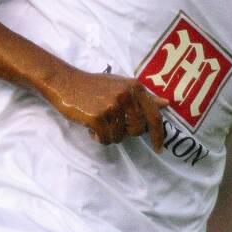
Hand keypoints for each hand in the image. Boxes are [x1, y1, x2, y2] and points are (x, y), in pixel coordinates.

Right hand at [45, 67, 168, 149]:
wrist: (65, 82)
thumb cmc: (94, 86)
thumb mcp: (122, 85)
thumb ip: (144, 96)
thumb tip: (166, 104)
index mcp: (135, 88)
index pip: (154, 116)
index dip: (158, 135)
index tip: (159, 148)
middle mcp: (126, 96)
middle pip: (137, 130)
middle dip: (126, 132)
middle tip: (112, 123)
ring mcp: (112, 106)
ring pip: (120, 136)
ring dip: (110, 135)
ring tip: (100, 122)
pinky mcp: (97, 117)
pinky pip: (105, 139)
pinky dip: (98, 137)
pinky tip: (91, 127)